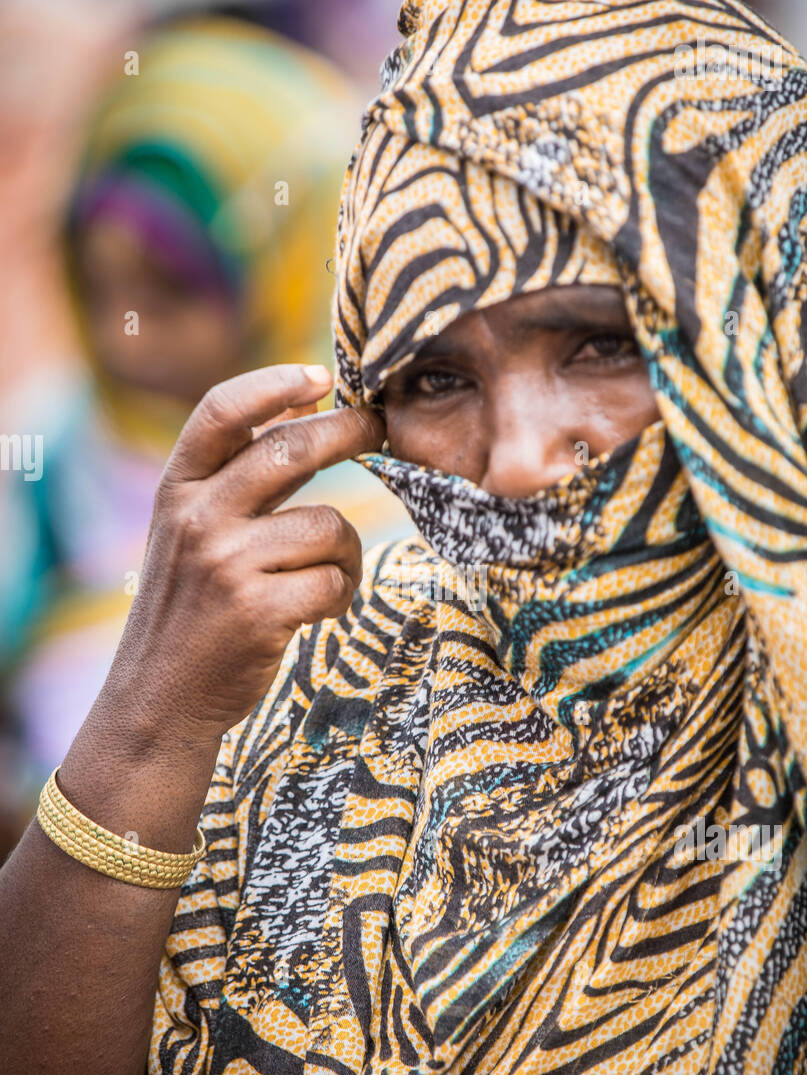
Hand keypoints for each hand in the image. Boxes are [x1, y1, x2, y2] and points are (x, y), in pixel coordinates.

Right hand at [103, 363, 383, 748]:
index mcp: (177, 491)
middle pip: (292, 449)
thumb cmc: (190, 611)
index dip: (275, 383)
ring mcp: (227, 565)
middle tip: (378, 428)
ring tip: (327, 575)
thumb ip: (233, 483)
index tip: (320, 374)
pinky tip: (318, 610)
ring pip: (329, 525)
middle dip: (348, 431)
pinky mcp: (260, 612)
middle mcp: (197, 519)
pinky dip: (340, 596)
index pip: (223, 411)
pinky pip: (335, 582)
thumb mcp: (186, 534)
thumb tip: (308, 418)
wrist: (160, 700)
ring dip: (346, 551)